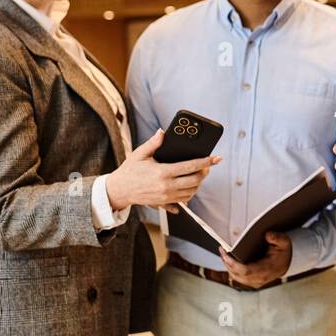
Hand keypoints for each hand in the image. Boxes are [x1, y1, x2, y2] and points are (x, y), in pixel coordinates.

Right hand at [105, 129, 220, 211]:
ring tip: (200, 174)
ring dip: (199, 183)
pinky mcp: (165, 203)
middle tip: (208, 165)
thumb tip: (163, 132)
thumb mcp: (139, 154)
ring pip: (191, 191)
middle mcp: (166, 186)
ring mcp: (166, 197)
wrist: (119, 190)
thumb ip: (153, 143)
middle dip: (205, 172)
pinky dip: (191, 193)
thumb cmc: (129, 170)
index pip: (190, 166)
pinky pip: (184, 200)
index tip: (216, 158)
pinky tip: (192, 185)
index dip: (205, 162)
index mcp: (162, 172)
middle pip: (195, 180)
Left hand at [220, 231, 291, 288]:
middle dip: (227, 262)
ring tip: (223, 252)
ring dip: (227, 265)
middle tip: (222, 249)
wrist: (284, 264)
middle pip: (237, 274)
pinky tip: (228, 259)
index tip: (226, 254)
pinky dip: (230, 268)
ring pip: (235, 276)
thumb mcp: (284, 242)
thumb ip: (277, 238)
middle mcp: (259, 279)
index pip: (246, 270)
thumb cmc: (282, 253)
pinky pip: (236, 276)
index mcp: (267, 270)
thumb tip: (268, 234)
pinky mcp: (249, 282)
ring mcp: (254, 282)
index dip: (233, 263)